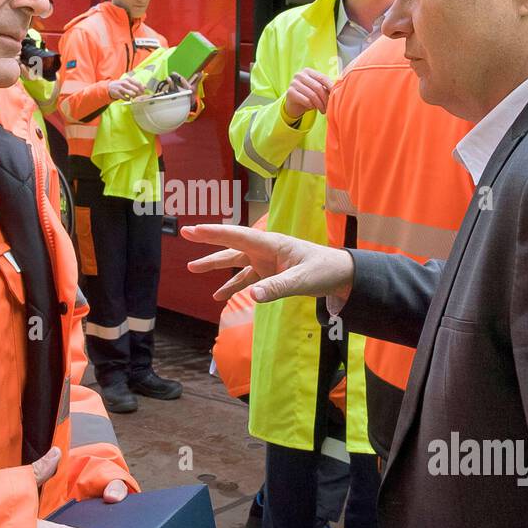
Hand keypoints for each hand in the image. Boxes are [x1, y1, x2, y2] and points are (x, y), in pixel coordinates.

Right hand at [107, 77, 142, 101]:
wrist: (109, 87)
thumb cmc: (121, 85)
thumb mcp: (128, 82)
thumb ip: (136, 84)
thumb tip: (145, 86)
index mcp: (128, 79)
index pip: (138, 83)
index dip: (142, 89)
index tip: (143, 92)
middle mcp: (124, 83)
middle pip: (136, 89)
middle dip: (139, 94)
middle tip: (138, 95)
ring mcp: (120, 88)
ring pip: (132, 94)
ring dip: (133, 97)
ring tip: (132, 96)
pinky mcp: (118, 94)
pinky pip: (126, 98)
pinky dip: (128, 99)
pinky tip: (127, 98)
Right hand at [182, 223, 354, 304]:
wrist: (341, 275)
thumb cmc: (324, 270)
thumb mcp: (302, 280)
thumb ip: (276, 288)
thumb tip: (250, 297)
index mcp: (271, 244)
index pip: (237, 236)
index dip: (213, 233)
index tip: (193, 229)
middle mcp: (265, 250)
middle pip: (231, 245)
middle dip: (209, 241)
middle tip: (186, 233)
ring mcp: (266, 262)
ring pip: (235, 262)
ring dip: (216, 266)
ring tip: (193, 269)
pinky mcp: (270, 274)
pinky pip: (246, 280)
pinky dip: (233, 287)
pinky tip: (220, 296)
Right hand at [281, 68, 333, 119]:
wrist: (293, 104)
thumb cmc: (308, 95)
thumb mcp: (317, 89)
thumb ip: (325, 86)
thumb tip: (339, 88)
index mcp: (308, 71)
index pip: (322, 78)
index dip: (331, 87)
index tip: (336, 95)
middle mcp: (300, 75)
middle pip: (318, 87)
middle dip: (325, 99)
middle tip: (329, 107)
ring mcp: (293, 83)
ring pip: (312, 95)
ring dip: (320, 104)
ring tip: (323, 110)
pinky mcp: (290, 92)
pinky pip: (305, 100)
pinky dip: (311, 105)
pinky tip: (313, 108)